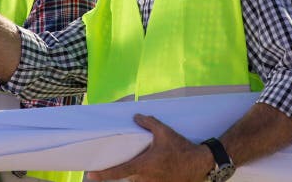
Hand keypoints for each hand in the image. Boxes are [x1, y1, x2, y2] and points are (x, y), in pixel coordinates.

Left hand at [86, 114, 211, 181]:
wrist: (200, 164)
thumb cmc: (180, 148)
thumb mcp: (164, 131)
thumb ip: (148, 122)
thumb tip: (136, 116)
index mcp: (143, 165)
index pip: (119, 171)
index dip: (103, 174)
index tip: (91, 174)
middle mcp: (146, 179)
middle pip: (125, 179)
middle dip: (118, 173)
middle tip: (110, 167)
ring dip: (132, 177)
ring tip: (132, 167)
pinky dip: (142, 179)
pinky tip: (148, 172)